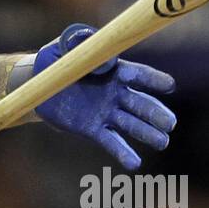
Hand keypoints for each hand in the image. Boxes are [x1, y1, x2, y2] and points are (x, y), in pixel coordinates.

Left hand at [29, 23, 176, 169]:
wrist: (38, 84)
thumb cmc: (57, 60)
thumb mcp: (65, 47)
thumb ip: (80, 43)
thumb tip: (99, 50)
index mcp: (113, 70)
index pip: (138, 74)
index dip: (153, 79)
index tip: (169, 85)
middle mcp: (116, 93)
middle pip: (140, 103)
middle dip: (155, 113)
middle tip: (170, 123)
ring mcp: (107, 113)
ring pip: (131, 124)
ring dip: (147, 133)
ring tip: (162, 142)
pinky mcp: (94, 129)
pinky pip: (111, 142)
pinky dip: (123, 153)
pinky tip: (135, 164)